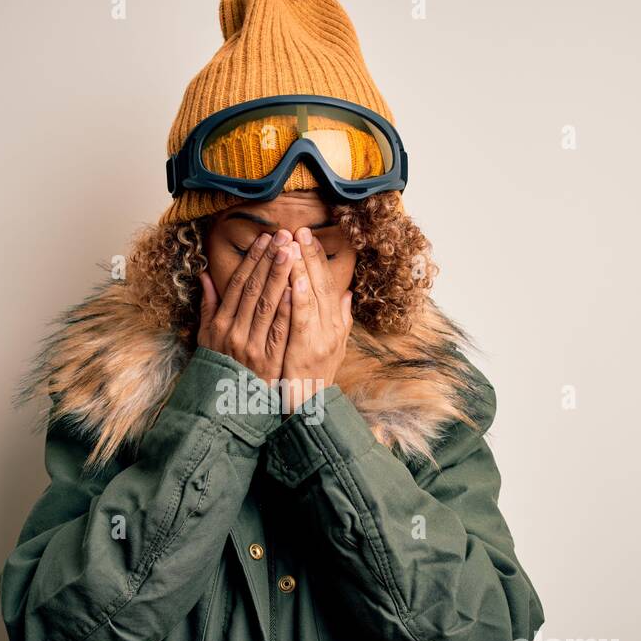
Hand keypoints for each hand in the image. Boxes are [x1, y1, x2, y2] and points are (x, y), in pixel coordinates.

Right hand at [197, 230, 294, 384]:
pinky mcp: (268, 360)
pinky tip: (297, 288)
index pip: (239, 285)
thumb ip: (208, 306)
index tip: (264, 239)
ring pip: (267, 305)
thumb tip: (205, 276)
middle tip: (283, 236)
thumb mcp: (206, 337)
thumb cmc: (218, 367)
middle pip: (254, 290)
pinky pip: (279, 330)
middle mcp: (234, 331)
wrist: (225, 406)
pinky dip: (288, 308)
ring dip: (280, 277)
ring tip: (292, 252)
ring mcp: (251, 346)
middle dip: (269, 261)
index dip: (252, 260)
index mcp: (220, 323)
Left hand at [280, 227, 352, 412]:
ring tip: (293, 245)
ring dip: (303, 269)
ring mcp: (321, 338)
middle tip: (299, 230)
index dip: (317, 259)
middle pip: (321, 284)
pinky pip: (302, 319)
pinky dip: (299, 298)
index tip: (308, 236)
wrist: (313, 410)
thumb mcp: (333, 348)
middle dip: (310, 255)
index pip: (327, 284)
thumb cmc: (316, 379)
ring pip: (312, 297)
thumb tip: (348, 294)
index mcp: (335, 324)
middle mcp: (331, 328)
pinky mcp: (306, 349)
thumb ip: (341, 320)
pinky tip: (292, 280)